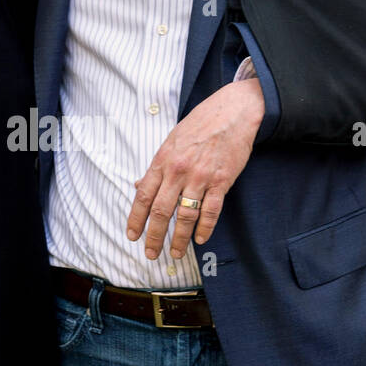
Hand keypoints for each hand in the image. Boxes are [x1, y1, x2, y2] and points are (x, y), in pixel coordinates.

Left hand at [126, 78, 263, 260]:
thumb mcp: (171, 142)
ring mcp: (200, 177)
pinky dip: (205, 228)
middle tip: (151, 254)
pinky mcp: (221, 181)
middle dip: (155, 236)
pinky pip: (211, 210)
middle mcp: (178, 171)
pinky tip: (200, 240)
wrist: (232, 112)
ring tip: (175, 253)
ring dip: (179, 238)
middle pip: (162, 211)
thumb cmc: (200, 124)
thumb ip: (156, 167)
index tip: (132, 236)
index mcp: (162, 161)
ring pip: (186, 215)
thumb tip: (139, 186)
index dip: (136, 219)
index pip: (144, 196)